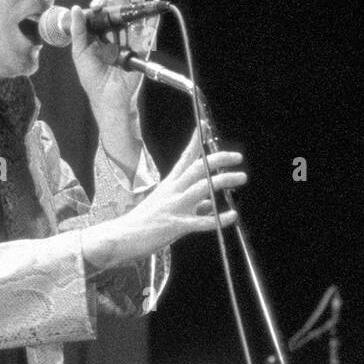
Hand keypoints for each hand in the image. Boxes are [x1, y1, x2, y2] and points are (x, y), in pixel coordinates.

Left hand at [69, 0, 158, 118]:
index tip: (95, 4)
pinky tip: (154, 5)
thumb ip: (78, 31)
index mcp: (101, 33)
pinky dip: (151, 19)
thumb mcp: (80, 52)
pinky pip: (148, 32)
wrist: (107, 98)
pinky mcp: (141, 49)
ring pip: (134, 14)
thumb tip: (76, 8)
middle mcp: (116, 33)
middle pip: (118, 7)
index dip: (99, 4)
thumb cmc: (93, 78)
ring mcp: (129, 40)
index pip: (101, 12)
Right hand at [80, 127, 247, 271]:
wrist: (121, 237)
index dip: (196, 141)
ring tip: (241, 177)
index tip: (205, 125)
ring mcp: (175, 207)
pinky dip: (219, 219)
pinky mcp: (176, 225)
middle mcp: (173, 191)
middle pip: (199, 168)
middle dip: (220, 159)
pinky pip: (203, 221)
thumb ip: (191, 205)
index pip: (185, 158)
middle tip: (237, 157)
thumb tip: (209, 205)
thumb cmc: (142, 223)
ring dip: (224, 180)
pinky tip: (232, 216)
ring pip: (204, 187)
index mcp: (169, 185)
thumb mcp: (165, 207)